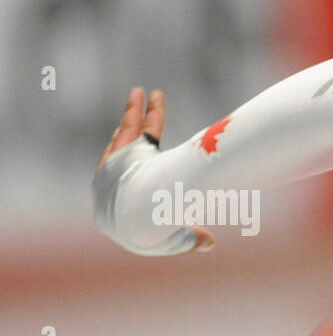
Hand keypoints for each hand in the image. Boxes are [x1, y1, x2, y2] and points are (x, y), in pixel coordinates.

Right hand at [97, 86, 213, 250]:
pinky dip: (140, 109)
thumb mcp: (178, 238)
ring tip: (140, 93)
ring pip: (130, 134)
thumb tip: (210, 243)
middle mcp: (119, 182)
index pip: (140, 183)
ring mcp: (120, 165)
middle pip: (130, 151)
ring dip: (136, 113)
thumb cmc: (157, 232)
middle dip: (134, 133)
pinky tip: (143, 93)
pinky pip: (135, 126)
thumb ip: (191, 237)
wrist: (141, 219)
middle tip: (139, 119)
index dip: (146, 172)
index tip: (150, 162)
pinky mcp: (126, 152)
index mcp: (125, 205)